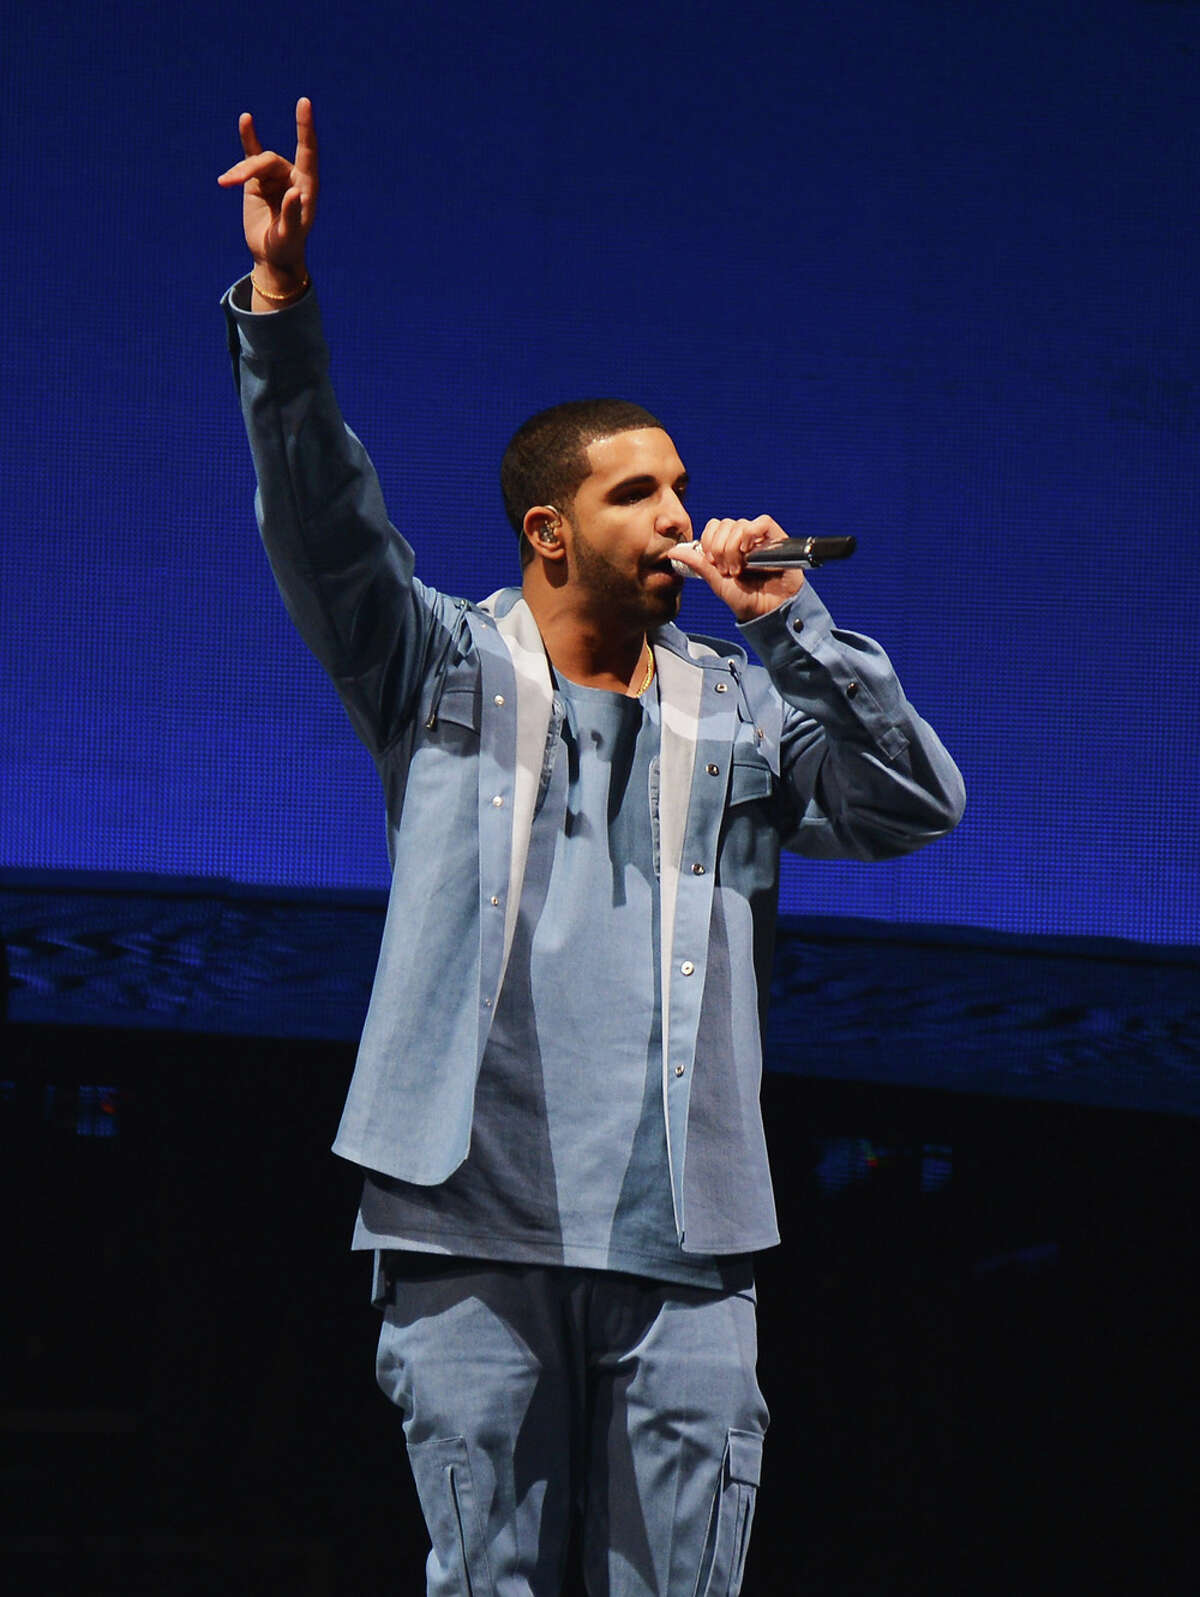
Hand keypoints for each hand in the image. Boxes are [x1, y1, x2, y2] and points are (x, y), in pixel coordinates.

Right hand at [217, 97, 317, 298]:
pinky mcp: (257, 180)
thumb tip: (293, 193)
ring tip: (225, 183)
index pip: (307, 150)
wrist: (272, 255)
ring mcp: (274, 176)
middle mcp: (292, 175)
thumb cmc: (286, 246)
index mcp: (307, 185)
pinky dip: (248, 138)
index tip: (304, 103)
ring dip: (239, 171)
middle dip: (249, 168)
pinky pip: (252, 155)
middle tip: (231, 181)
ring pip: (255, 162)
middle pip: (269, 160)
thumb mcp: (289, 235)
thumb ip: (292, 215)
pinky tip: (246, 120)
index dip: (305, 127)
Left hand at [669, 516, 804, 621]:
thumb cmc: (744, 599)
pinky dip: (751, 533)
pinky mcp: (778, 539)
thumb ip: (697, 564)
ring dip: (734, 547)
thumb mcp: (716, 582)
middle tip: (727, 571)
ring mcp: (760, 538)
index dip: (709, 541)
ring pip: (740, 524)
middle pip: (725, 524)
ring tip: (739, 569)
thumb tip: (672, 551)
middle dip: (721, 549)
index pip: (714, 526)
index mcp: (729, 545)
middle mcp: (744, 539)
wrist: (767, 611)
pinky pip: (763, 522)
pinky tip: (748, 552)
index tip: (711, 562)